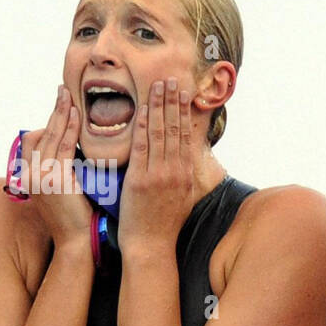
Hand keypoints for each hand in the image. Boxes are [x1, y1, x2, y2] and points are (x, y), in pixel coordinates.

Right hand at [19, 85, 92, 248]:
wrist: (75, 243)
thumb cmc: (75, 220)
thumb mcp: (60, 193)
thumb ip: (60, 173)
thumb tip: (73, 154)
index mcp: (30, 179)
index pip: (31, 142)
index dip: (46, 123)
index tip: (59, 108)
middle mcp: (31, 176)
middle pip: (40, 134)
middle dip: (53, 112)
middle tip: (62, 91)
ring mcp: (41, 177)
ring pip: (50, 137)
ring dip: (61, 114)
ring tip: (69, 96)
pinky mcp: (55, 178)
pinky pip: (63, 146)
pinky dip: (70, 128)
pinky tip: (77, 114)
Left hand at [119, 79, 196, 254]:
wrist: (151, 246)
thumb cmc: (162, 224)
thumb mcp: (180, 197)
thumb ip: (181, 175)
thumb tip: (183, 159)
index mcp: (185, 173)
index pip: (185, 135)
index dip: (183, 111)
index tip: (182, 92)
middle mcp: (175, 170)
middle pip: (174, 128)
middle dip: (172, 101)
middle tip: (170, 79)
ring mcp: (159, 174)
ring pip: (159, 132)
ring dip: (158, 106)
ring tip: (157, 86)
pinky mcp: (141, 180)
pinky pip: (141, 147)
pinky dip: (141, 126)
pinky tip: (140, 109)